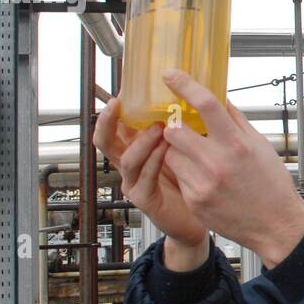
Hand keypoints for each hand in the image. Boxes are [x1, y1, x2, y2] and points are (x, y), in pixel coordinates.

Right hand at [93, 96, 208, 250]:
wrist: (198, 215)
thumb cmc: (191, 177)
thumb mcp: (184, 144)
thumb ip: (179, 123)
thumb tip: (189, 91)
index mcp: (136, 146)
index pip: (117, 123)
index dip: (116, 106)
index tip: (124, 88)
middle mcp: (130, 163)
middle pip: (105, 140)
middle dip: (107, 120)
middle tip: (117, 103)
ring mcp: (133, 181)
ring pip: (126, 158)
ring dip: (141, 141)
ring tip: (158, 126)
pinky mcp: (144, 198)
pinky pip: (143, 178)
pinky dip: (154, 162)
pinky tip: (165, 150)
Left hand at [159, 68, 303, 267]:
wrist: (276, 226)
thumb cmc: (272, 186)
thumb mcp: (260, 146)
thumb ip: (236, 120)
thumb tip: (219, 97)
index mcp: (236, 144)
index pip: (205, 103)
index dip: (183, 84)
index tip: (171, 75)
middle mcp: (217, 162)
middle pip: (174, 130)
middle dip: (174, 126)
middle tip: (181, 128)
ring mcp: (203, 183)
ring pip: (171, 154)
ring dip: (178, 151)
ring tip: (197, 158)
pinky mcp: (194, 200)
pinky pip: (178, 177)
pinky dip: (186, 173)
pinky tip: (204, 179)